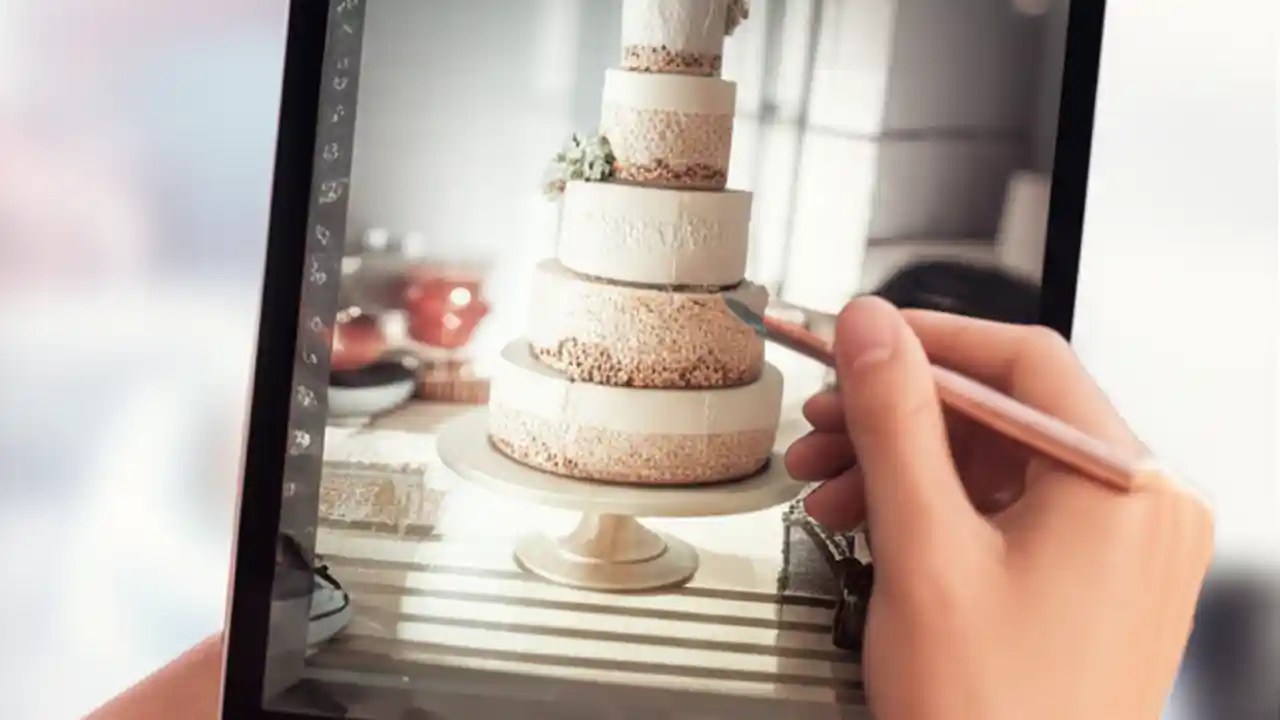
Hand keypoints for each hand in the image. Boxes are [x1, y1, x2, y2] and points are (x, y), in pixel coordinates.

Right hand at [786, 297, 1212, 719]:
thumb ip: (895, 422)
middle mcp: (1141, 509)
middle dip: (898, 416)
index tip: (859, 341)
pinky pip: (1009, 513)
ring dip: (904, 465)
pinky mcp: (1094, 584)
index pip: (1023, 361)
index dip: (927, 341)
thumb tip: (873, 329)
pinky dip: (937, 510)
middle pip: (1004, 414)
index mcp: (1125, 487)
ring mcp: (1122, 551)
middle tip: (825, 421)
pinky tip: (871, 521)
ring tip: (830, 483)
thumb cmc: (989, 716)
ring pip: (998, 464)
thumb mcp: (924, 548)